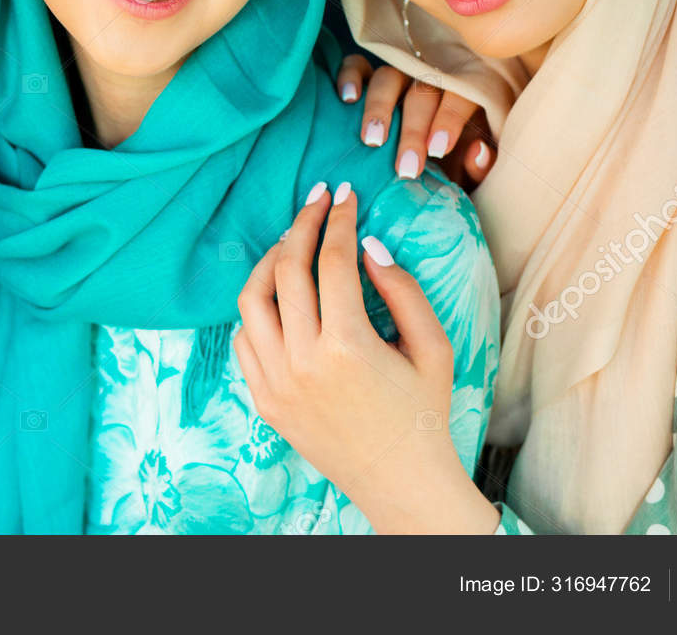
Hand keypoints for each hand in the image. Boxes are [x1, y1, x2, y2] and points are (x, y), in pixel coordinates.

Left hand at [233, 181, 499, 533]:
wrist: (399, 481)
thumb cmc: (423, 411)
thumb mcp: (433, 347)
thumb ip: (402, 289)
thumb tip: (368, 245)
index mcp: (346, 346)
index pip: (332, 261)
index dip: (338, 219)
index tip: (344, 195)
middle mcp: (301, 362)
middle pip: (285, 269)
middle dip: (301, 224)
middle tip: (316, 200)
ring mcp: (275, 383)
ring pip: (251, 300)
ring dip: (269, 261)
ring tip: (291, 242)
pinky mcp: (263, 400)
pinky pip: (244, 339)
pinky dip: (256, 309)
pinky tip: (280, 295)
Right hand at [336, 55, 493, 189]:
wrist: (433, 151)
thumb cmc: (455, 159)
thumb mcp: (474, 168)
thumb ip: (482, 167)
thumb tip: (477, 152)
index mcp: (467, 92)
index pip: (462, 94)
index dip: (450, 118)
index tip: (437, 149)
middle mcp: (431, 76)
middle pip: (422, 92)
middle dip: (413, 131)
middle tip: (406, 168)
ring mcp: (398, 72)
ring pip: (388, 77)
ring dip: (379, 107)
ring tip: (372, 141)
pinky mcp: (369, 73)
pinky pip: (356, 65)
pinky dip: (350, 77)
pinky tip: (347, 99)